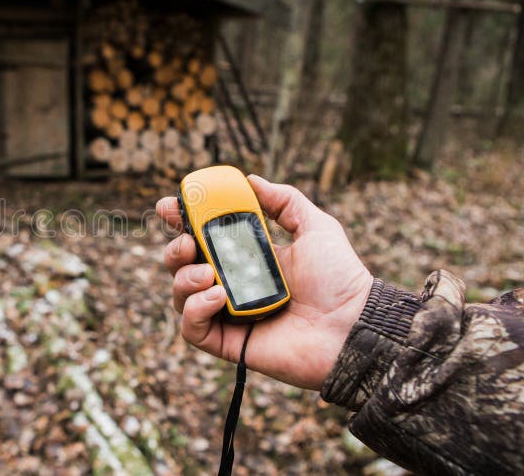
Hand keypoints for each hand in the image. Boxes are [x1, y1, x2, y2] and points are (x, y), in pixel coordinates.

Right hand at [156, 175, 372, 389]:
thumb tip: (251, 180)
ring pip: (181, 295)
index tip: (169, 207)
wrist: (354, 325)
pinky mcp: (228, 343)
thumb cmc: (340, 279)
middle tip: (189, 243)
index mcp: (247, 256)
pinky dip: (195, 309)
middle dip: (174, 249)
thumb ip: (285, 201)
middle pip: (182, 264)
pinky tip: (217, 296)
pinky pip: (191, 328)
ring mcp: (228, 314)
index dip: (180, 221)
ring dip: (183, 279)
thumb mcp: (316, 227)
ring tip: (209, 274)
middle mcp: (233, 283)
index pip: (203, 237)